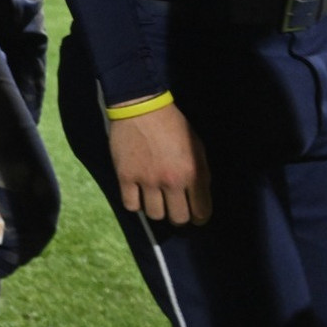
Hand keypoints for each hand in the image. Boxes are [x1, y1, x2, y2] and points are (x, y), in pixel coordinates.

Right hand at [107, 103, 211, 224]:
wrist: (141, 107)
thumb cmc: (173, 125)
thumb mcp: (197, 146)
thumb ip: (200, 173)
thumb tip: (198, 196)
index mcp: (192, 173)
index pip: (201, 212)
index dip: (199, 217)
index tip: (195, 214)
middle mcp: (171, 181)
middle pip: (178, 218)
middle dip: (179, 217)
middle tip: (174, 208)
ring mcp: (146, 180)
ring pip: (154, 215)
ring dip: (157, 210)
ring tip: (155, 200)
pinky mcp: (125, 176)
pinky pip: (130, 205)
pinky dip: (135, 204)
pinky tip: (137, 194)